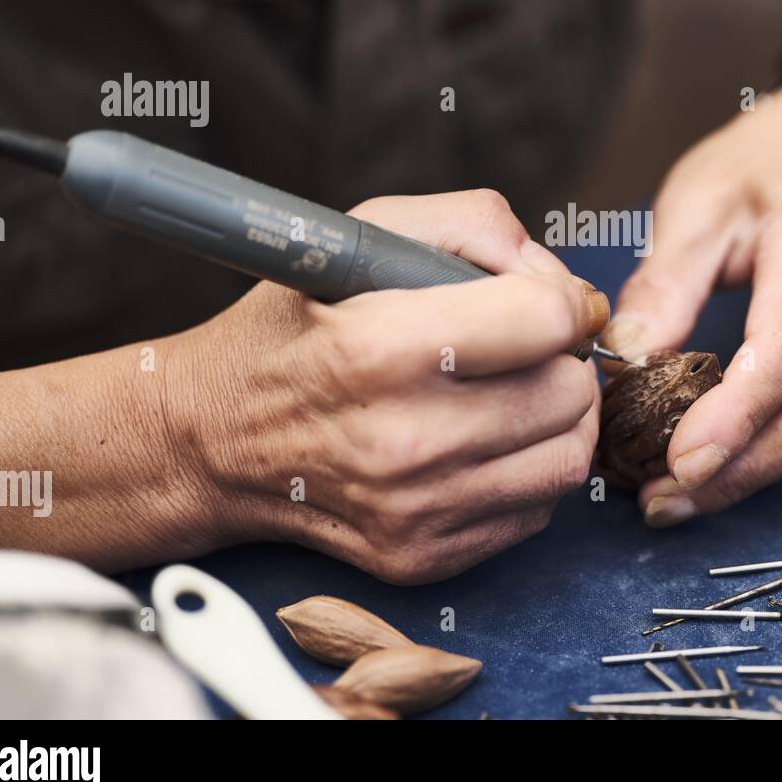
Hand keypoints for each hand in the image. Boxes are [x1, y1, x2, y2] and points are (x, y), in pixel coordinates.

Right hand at [176, 190, 607, 583]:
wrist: (213, 441)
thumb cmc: (296, 327)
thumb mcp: (364, 236)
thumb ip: (474, 224)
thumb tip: (558, 280)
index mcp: (382, 347)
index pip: (547, 320)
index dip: (567, 299)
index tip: (554, 301)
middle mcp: (402, 439)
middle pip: (568, 392)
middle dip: (560, 358)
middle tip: (525, 349)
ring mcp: (415, 510)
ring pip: (568, 458)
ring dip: (559, 418)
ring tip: (517, 392)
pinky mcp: (423, 557)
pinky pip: (536, 509)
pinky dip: (528, 469)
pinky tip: (484, 443)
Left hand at [600, 86, 781, 525]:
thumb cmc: (770, 159)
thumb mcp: (701, 197)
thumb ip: (668, 279)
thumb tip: (626, 359)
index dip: (733, 416)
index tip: (676, 462)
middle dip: (735, 474)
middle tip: (656, 501)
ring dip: (744, 477)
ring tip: (667, 499)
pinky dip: (756, 453)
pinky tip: (701, 466)